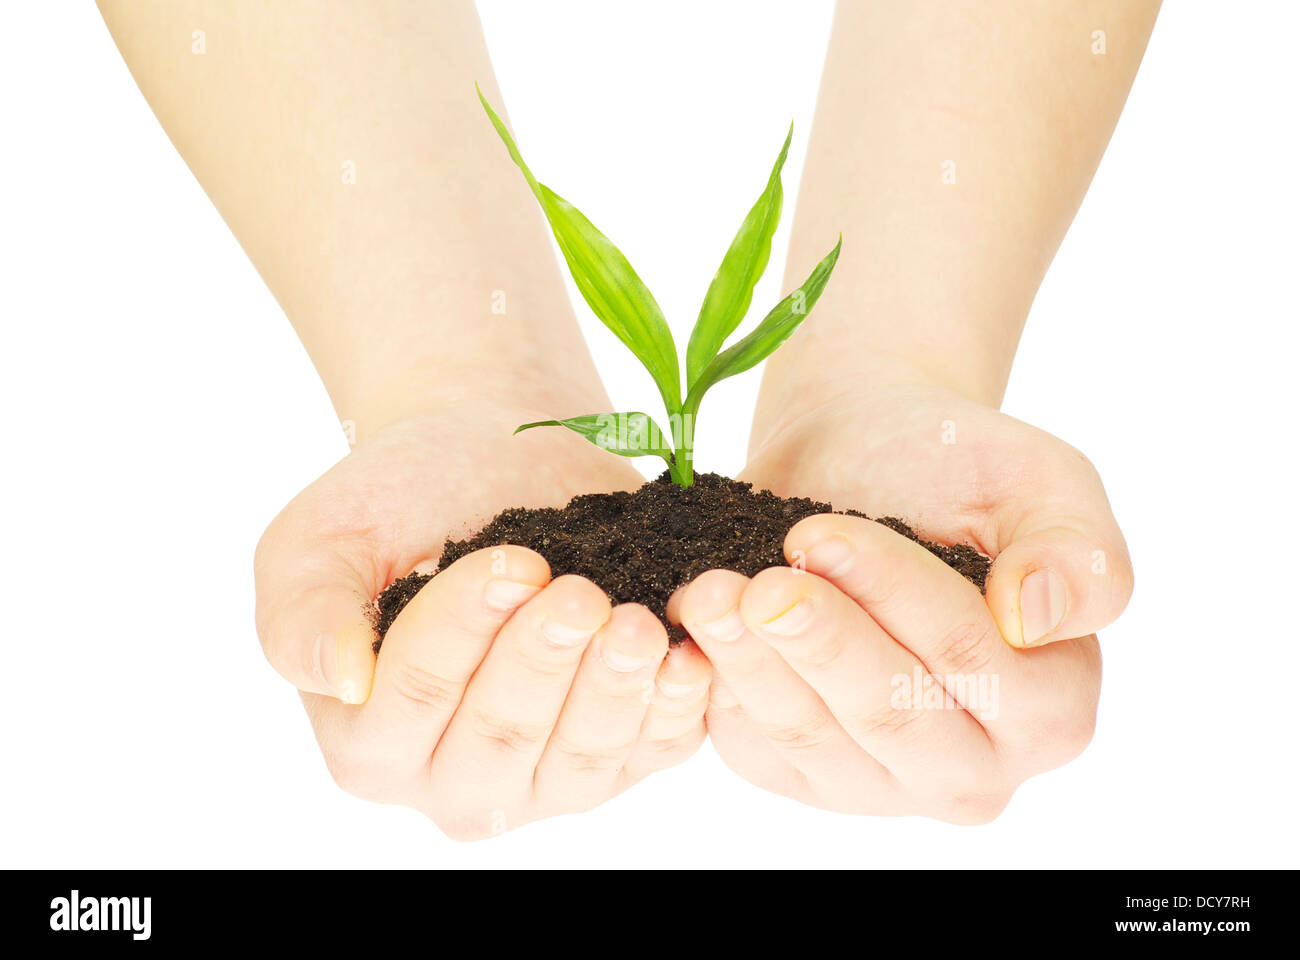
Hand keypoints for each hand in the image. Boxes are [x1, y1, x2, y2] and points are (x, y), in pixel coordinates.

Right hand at [254, 405, 710, 838]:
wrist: (489, 463)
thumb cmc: (399, 499)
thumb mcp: (320, 539)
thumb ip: (302, 613)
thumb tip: (341, 677)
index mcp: (368, 740)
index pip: (414, 697)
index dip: (464, 631)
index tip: (513, 561)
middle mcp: (453, 777)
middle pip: (503, 737)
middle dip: (544, 662)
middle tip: (582, 595)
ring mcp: (545, 777)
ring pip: (583, 759)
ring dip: (614, 689)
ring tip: (634, 622)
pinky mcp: (623, 753)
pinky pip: (654, 749)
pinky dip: (674, 705)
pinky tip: (685, 655)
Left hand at [674, 381, 1130, 820]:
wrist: (858, 453)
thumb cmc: (954, 463)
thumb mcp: (1039, 479)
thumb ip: (1077, 550)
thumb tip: (1039, 616)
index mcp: (1054, 705)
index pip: (974, 661)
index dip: (894, 597)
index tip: (821, 536)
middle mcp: (974, 765)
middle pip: (892, 719)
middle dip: (819, 643)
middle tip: (757, 582)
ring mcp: (880, 782)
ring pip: (812, 740)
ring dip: (753, 664)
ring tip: (709, 593)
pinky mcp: (798, 772)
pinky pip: (754, 747)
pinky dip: (719, 687)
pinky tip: (695, 630)